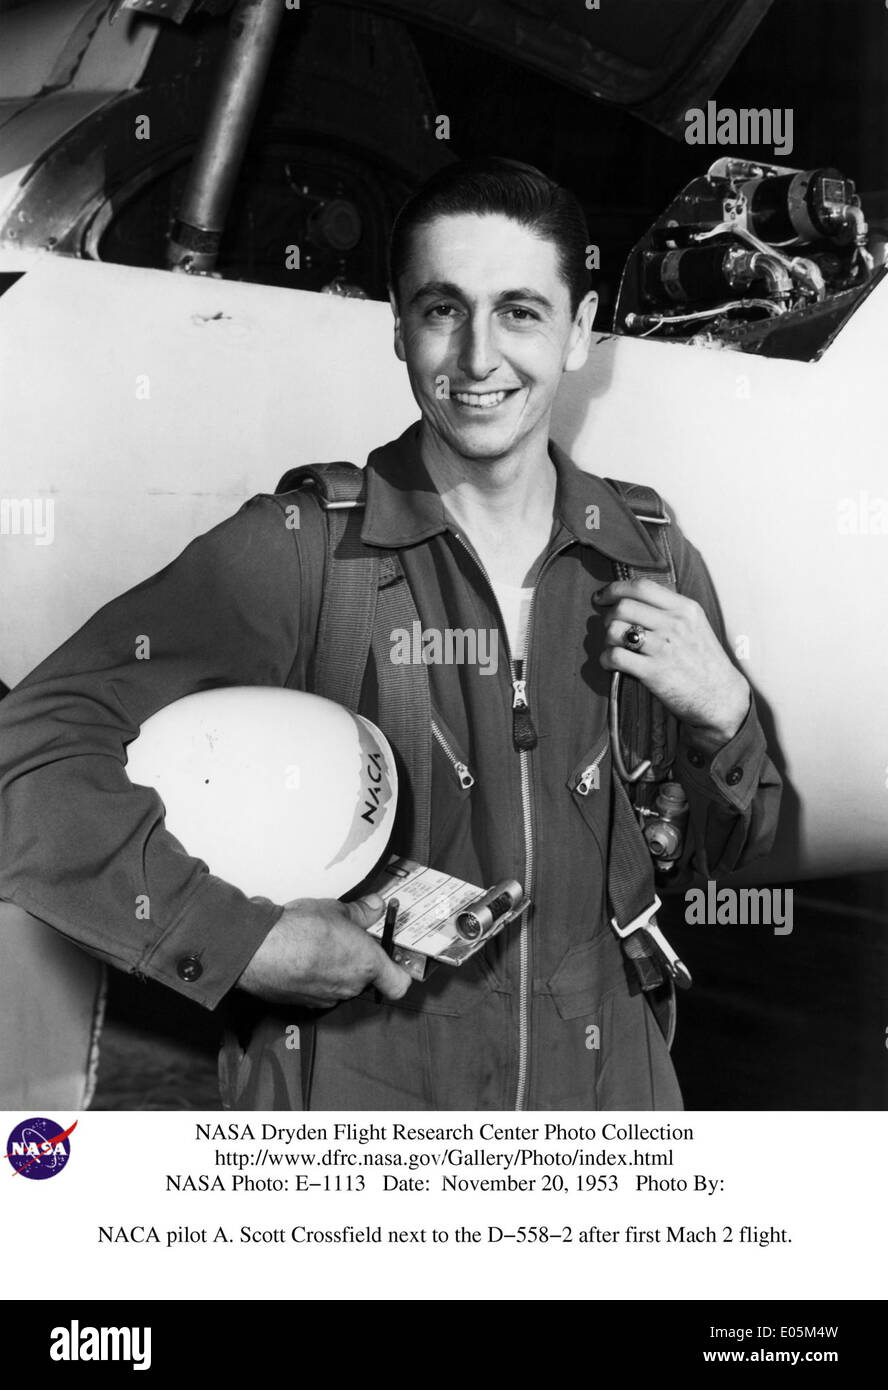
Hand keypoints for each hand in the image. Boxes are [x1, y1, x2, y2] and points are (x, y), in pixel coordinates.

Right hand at [237, 893, 411, 1007]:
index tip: (395, 959)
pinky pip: (316, 990)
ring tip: (317, 944)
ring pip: (339, 984)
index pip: (399, 984)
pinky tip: (299, 957)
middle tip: (345, 938)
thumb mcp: (336, 910)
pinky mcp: (303, 1003)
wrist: (259, 949)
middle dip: (357, 961)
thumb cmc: (300, 930)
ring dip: (333, 969)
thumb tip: (375, 907)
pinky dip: (311, 977)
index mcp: (367, 965)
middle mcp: (350, 987)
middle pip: (365, 979)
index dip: (399, 972)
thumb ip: (361, 912)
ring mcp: (326, 998)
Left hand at [593, 579, 749, 752]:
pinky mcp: (653, 672)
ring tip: (615, 648)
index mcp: (685, 608)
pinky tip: (612, 664)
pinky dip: (606, 659)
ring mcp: (664, 648)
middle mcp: (675, 624)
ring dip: (607, 639)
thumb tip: (630, 598)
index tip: (601, 598)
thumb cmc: (704, 661)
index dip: (614, 589)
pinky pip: (615, 656)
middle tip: (611, 629)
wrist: (721, 697)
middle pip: (623, 607)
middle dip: (609, 617)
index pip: (641, 586)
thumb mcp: (695, 625)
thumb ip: (668, 609)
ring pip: (615, 630)